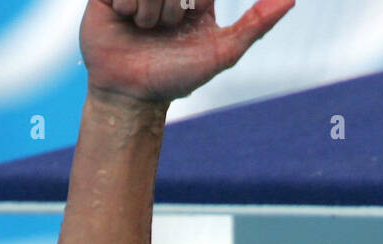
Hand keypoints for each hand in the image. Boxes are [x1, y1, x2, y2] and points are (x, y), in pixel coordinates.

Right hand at [80, 0, 295, 106]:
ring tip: (144, 28)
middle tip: (168, 25)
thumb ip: (256, 23)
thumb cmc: (176, 77)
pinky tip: (125, 18)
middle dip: (174, 2)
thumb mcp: (223, 52)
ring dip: (151, 9)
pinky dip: (128, 4)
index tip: (193, 9)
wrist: (132, 96)